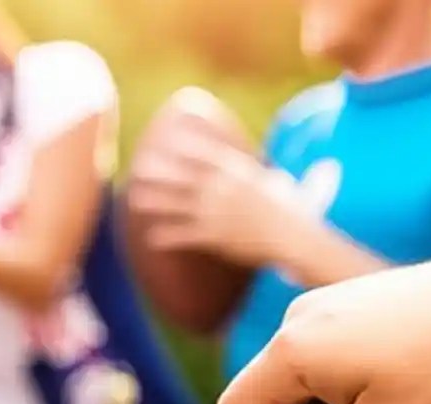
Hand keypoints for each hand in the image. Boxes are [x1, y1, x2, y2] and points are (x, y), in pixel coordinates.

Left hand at [128, 127, 301, 266]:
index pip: (205, 156)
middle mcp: (223, 190)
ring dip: (155, 202)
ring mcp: (217, 213)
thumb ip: (253, 172)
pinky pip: (184, 236)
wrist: (295, 238)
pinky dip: (167, 237)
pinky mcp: (215, 236)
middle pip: (184, 178)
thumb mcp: (271, 182)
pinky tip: (150, 238)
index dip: (184, 147)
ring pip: (178, 206)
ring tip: (135, 198)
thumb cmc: (288, 210)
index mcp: (237, 174)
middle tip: (139, 165)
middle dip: (161, 172)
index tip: (165, 139)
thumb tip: (248, 165)